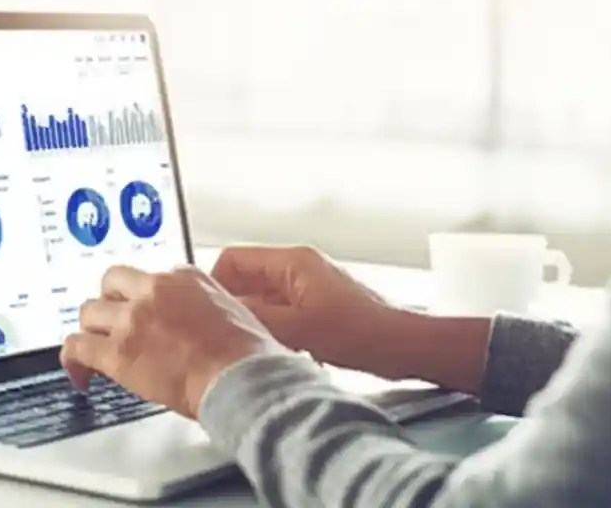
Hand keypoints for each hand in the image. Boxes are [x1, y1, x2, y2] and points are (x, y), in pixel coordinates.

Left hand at [60, 265, 287, 418]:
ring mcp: (132, 320)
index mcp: (184, 278)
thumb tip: (204, 321)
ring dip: (92, 329)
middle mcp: (153, 291)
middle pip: (112, 282)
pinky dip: (74, 360)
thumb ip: (208, 307)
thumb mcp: (235, 311)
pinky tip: (80, 373)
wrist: (238, 377)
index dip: (144, 297)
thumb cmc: (245, 354)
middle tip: (113, 321)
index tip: (145, 311)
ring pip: (90, 312)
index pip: (150, 278)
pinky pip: (78, 348)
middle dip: (110, 301)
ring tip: (95, 346)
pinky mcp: (117, 352)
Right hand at [214, 245, 491, 391]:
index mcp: (292, 261)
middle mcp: (298, 267)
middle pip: (246, 279)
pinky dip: (273, 330)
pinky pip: (280, 312)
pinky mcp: (317, 306)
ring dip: (255, 321)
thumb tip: (219, 315)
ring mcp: (308, 286)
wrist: (402, 347)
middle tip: (227, 335)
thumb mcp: (298, 329)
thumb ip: (256, 319)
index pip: (233, 259)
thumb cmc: (362, 333)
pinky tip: (277, 351)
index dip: (215, 285)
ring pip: (262, 299)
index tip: (208, 313)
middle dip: (235, 307)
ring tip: (254, 345)